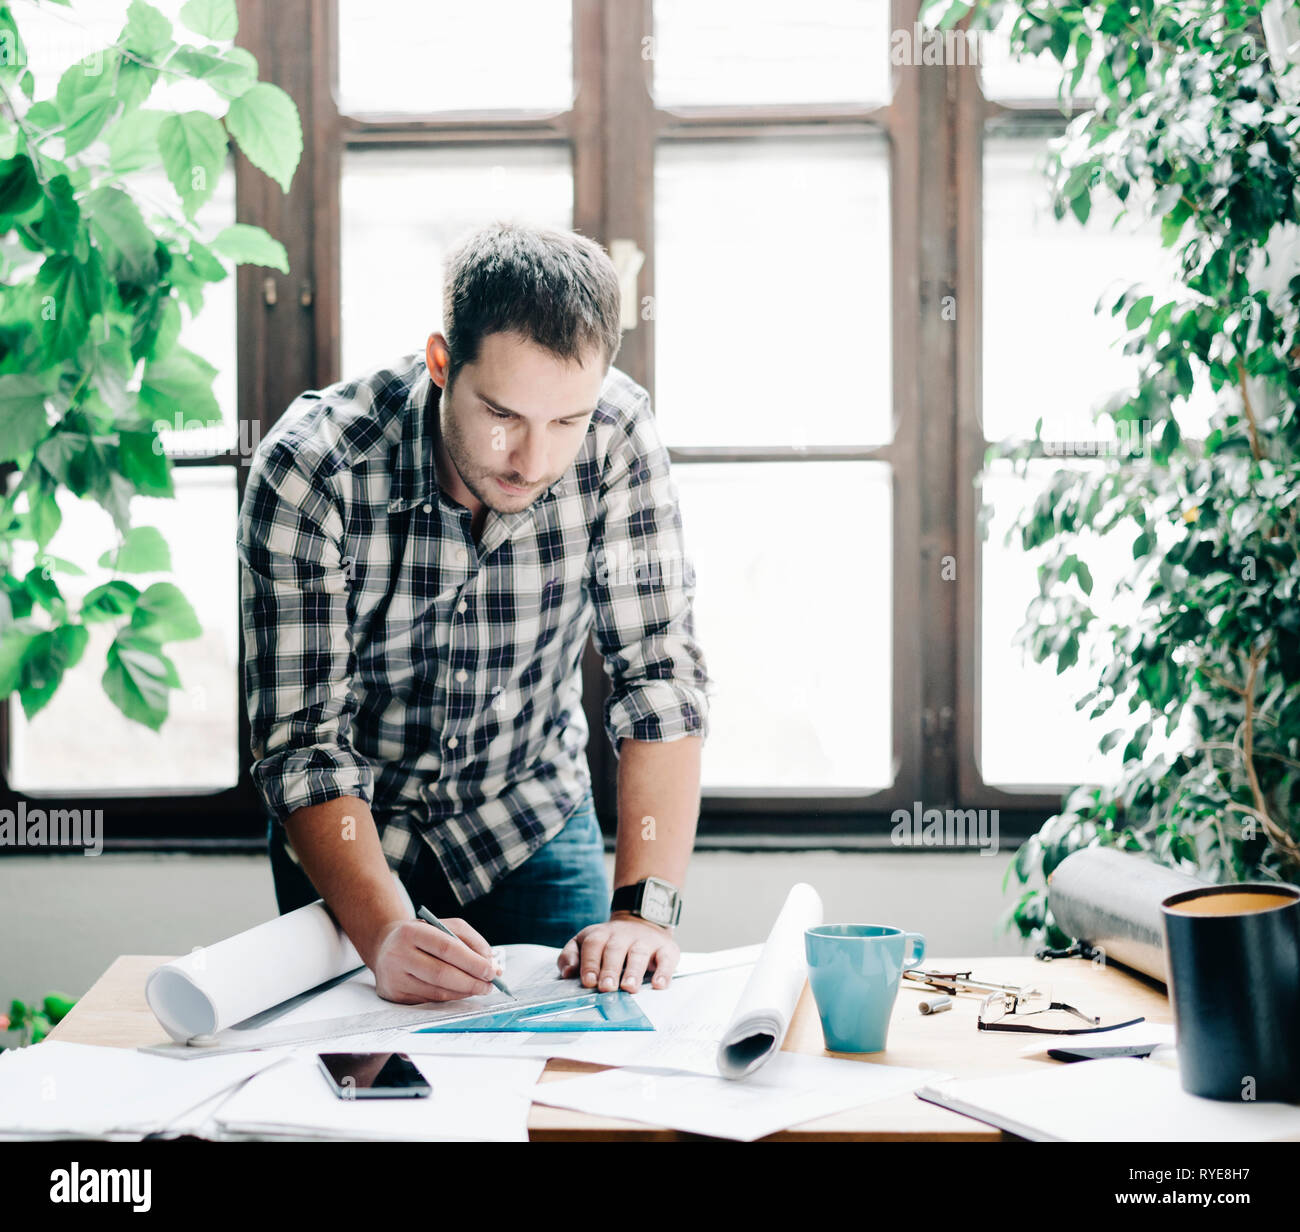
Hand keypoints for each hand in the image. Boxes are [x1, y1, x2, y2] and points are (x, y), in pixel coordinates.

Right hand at [367, 916, 500, 1004]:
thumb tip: (491, 964)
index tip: (491, 970)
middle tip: (489, 984)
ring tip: (480, 988)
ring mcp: (394, 977)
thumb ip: (470, 940)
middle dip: (471, 982)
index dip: (472, 962)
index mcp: (412, 932)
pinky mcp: (395, 995)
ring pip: (437, 991)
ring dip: (464, 992)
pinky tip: (461, 992)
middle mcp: (399, 954)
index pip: (447, 948)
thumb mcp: (443, 926)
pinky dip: (450, 998)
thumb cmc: (421, 936)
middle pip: (441, 973)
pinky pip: (429, 1000)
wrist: (385, 947)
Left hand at [557, 912, 679, 992]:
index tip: (588, 981)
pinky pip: (666, 959)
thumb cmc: (609, 942)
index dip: (590, 963)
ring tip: (629, 988)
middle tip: (606, 988)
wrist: (642, 921)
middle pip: (615, 950)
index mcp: (601, 934)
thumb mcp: (585, 942)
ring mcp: (645, 941)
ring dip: (633, 971)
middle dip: (610, 969)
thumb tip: (567, 973)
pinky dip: (664, 972)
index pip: (593, 945)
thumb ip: (571, 956)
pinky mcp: (666, 948)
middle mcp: (623, 935)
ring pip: (638, 954)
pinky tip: (659, 985)